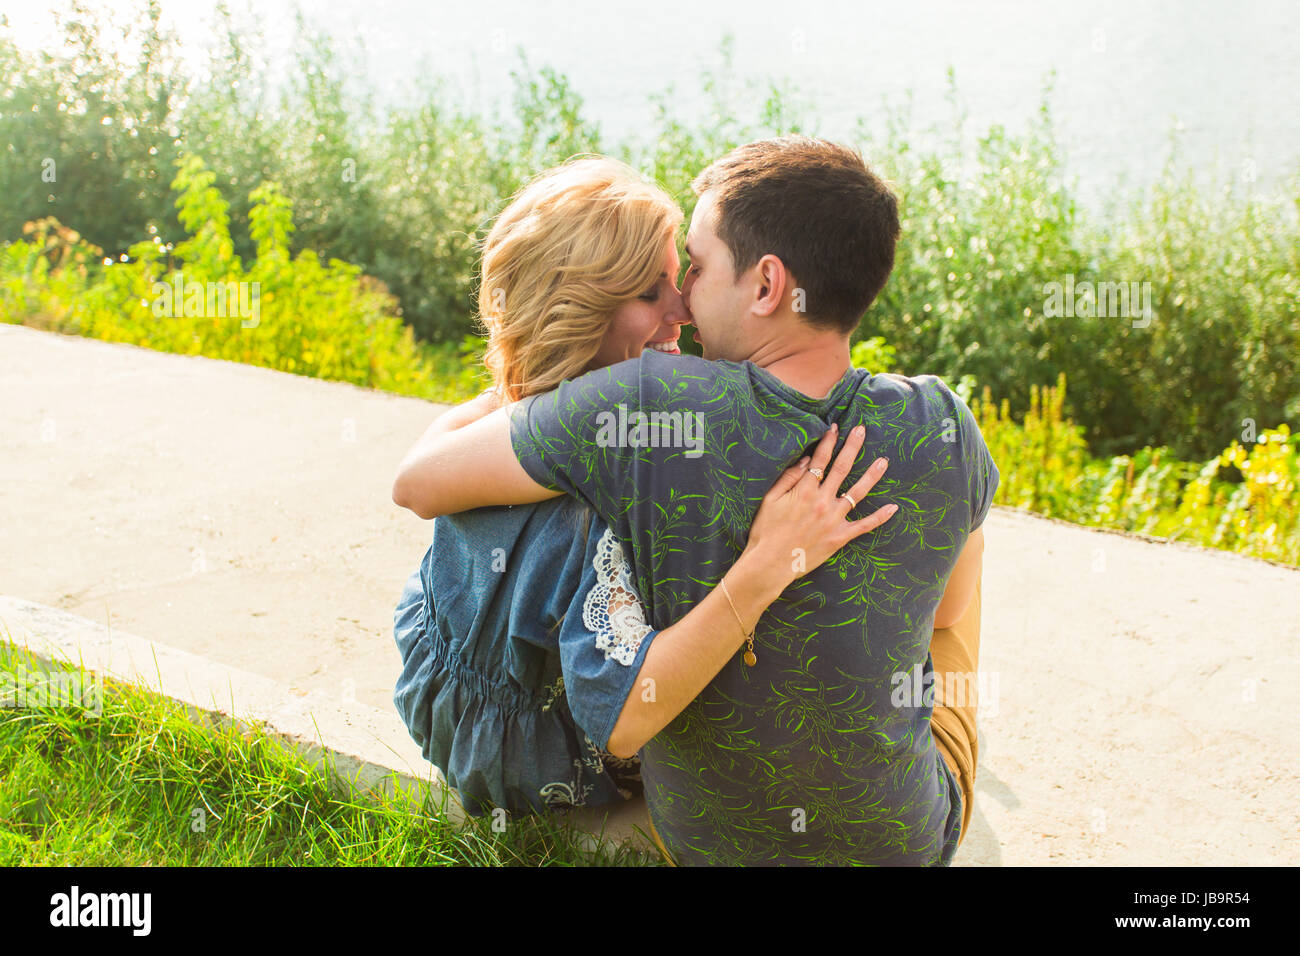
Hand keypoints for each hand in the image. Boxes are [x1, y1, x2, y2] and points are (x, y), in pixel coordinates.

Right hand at [742, 422, 895, 589]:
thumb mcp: (770, 500)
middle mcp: (822, 501)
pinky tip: (893, 508)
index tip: (835, 428)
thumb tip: (805, 460)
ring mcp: (834, 519)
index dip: (828, 441)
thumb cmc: (765, 531)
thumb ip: (788, 478)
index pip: (820, 459)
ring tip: (883, 461)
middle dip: (852, 447)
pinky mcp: (840, 537)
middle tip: (862, 430)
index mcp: (804, 490)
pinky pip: (864, 525)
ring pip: (857, 493)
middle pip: (841, 468)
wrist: (770, 564)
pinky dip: (880, 517)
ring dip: (871, 475)